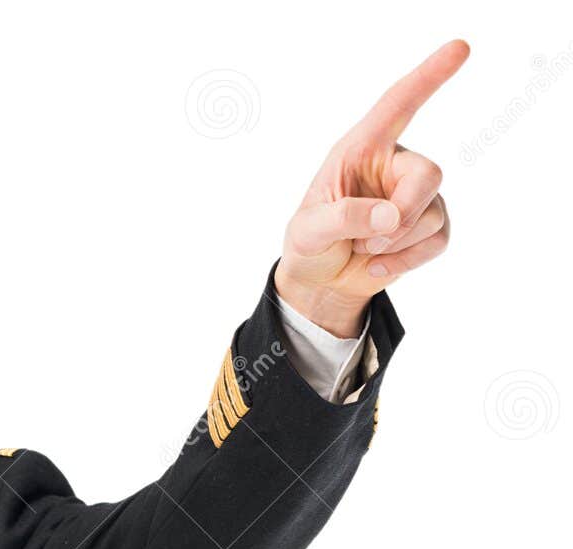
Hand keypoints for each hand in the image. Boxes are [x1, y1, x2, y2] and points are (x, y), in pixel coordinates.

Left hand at [275, 39, 467, 336]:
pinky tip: (375, 266)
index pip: (398, 105)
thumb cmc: (309, 244)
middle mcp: (394, 166)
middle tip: (372, 238)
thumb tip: (390, 215)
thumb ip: (342, 218)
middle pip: (429, 174)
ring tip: (361, 249)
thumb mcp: (308, 231)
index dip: (429, 77)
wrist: (320, 281)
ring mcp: (415, 195)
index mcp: (362, 150)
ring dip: (394, 243)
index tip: (460, 48)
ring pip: (432, 213)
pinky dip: (405, 261)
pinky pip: (438, 240)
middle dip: (406, 211)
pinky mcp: (429, 226)